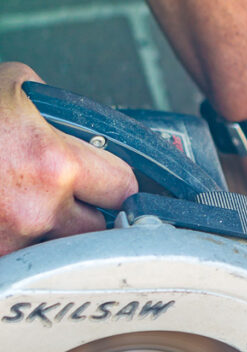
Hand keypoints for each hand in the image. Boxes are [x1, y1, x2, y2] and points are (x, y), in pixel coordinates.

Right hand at [0, 62, 137, 256]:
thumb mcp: (12, 87)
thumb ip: (56, 114)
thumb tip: (79, 131)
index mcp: (53, 163)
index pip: (124, 188)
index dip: (119, 183)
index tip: (112, 183)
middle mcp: (38, 208)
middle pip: (99, 229)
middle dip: (90, 214)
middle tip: (70, 198)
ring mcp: (12, 238)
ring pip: (61, 248)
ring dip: (54, 233)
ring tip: (25, 205)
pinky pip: (25, 258)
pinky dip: (21, 243)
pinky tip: (6, 218)